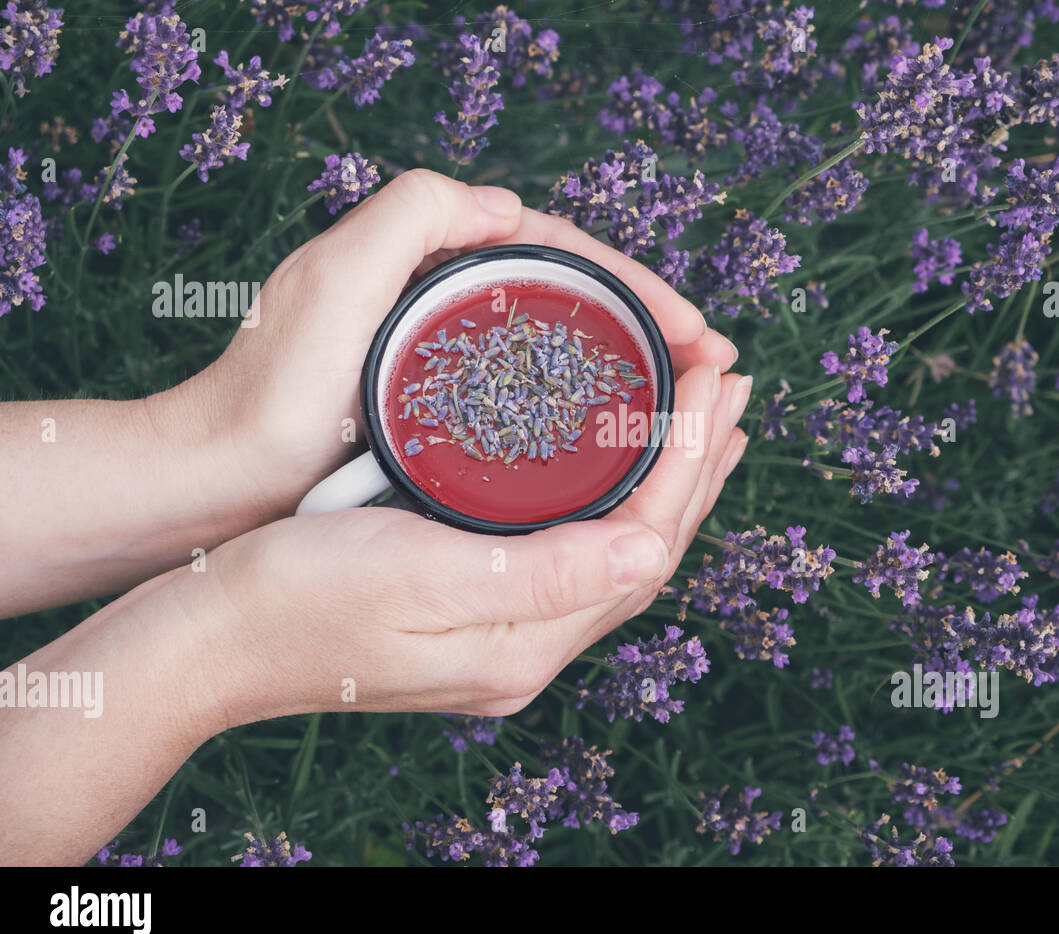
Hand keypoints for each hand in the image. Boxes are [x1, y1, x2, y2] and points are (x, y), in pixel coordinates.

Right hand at [182, 362, 750, 730]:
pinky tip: (616, 466)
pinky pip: (577, 550)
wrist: (214, 634)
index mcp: (526, 643)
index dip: (687, 457)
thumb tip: (652, 552)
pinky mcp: (480, 610)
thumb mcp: (419, 579)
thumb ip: (544, 576)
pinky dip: (613, 498)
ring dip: (664, 480)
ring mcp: (507, 633)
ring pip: (617, 549)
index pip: (644, 542)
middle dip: (696, 464)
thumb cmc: (298, 598)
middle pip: (645, 548)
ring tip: (698, 418)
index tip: (711, 376)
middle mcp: (530, 647)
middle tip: (728, 383)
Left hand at [185, 168, 740, 519]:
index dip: (635, 284)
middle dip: (648, 321)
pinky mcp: (440, 403)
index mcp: (432, 254)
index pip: (560, 250)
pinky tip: (615, 428)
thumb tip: (511, 204)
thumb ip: (414, 213)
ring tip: (685, 391)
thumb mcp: (335, 278)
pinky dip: (582, 401)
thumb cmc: (270, 388)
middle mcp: (444, 295)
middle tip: (710, 362)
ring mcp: (445, 351)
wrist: (221, 476)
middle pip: (571, 294)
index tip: (692, 329)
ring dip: (626, 361)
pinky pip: (532, 388)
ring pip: (558, 341)